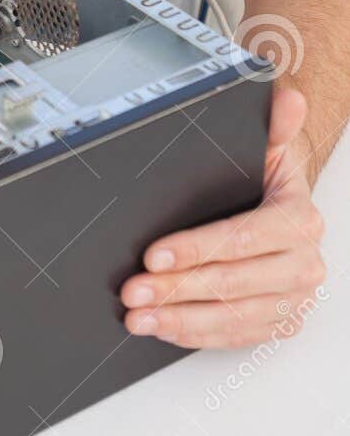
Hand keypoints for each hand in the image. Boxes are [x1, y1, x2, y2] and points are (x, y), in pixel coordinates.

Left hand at [120, 86, 323, 348]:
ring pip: (232, 317)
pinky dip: (195, 334)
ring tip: (137, 316)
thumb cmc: (265, 181)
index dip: (195, 249)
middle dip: (176, 289)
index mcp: (300, 219)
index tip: (153, 255)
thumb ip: (273, 125)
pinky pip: (236, 337)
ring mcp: (293, 298)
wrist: (283, 210)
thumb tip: (286, 99)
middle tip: (132, 290)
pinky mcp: (280, 322)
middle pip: (231, 283)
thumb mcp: (267, 148)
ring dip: (179, 319)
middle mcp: (304, 264)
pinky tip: (163, 326)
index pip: (241, 239)